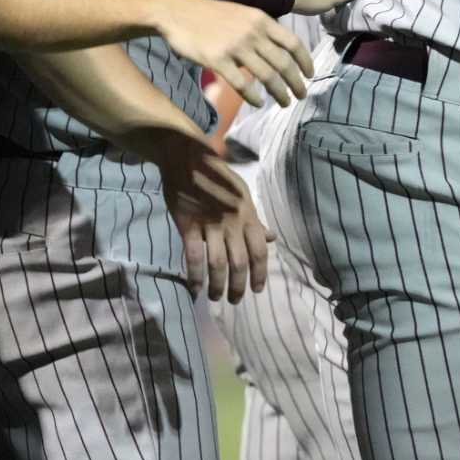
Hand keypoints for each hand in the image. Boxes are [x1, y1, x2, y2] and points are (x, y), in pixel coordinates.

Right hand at [128, 125, 271, 302]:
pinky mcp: (188, 224)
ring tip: (214, 297)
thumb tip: (272, 238)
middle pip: (240, 261)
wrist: (187, 158)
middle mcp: (233, 221)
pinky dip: (195, 274)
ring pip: (218, 262)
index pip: (260, 250)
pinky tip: (195, 287)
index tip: (257, 290)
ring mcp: (210, 223)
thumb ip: (255, 219)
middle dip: (238, 285)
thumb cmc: (217, 178)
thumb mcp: (243, 195)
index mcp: (248, 214)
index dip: (260, 273)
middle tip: (234, 300)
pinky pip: (194, 255)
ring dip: (217, 285)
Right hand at [151, 0, 312, 108]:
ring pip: (267, 76)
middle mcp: (252, 33)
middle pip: (284, 64)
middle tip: (301, 96)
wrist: (176, 11)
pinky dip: (253, 96)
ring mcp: (235, 46)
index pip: (293, 43)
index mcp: (261, 20)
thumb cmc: (210, 15)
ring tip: (284, 102)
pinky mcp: (217, 60)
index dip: (305, 61)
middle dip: (296, 83)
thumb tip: (278, 53)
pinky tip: (258, 102)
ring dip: (279, 93)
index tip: (310, 75)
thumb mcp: (242, 13)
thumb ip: (261, 30)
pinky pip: (242, 84)